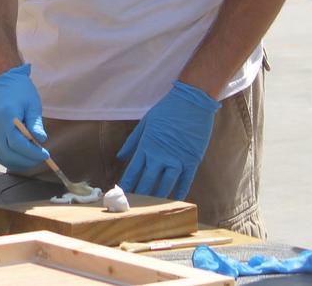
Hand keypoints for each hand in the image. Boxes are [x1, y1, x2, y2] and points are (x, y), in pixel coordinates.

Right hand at [0, 64, 50, 171]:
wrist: (1, 84)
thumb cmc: (20, 92)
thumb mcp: (32, 104)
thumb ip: (35, 123)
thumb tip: (41, 140)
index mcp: (4, 117)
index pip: (17, 143)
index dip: (32, 152)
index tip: (46, 154)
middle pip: (8, 153)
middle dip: (27, 160)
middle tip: (41, 158)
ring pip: (2, 157)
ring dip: (19, 162)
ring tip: (32, 158)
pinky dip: (10, 160)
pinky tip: (21, 158)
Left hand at [117, 80, 218, 198]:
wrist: (191, 103)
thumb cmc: (165, 110)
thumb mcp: (145, 124)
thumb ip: (132, 142)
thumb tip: (119, 157)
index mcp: (146, 146)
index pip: (133, 170)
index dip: (127, 184)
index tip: (121, 194)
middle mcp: (160, 155)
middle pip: (148, 180)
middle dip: (140, 194)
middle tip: (134, 206)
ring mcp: (177, 159)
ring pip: (166, 184)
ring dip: (158, 196)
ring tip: (151, 208)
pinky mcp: (192, 160)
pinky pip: (185, 180)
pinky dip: (179, 191)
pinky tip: (174, 199)